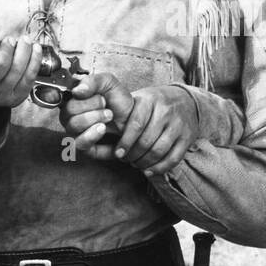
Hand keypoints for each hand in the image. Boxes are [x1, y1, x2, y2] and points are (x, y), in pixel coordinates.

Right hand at [59, 72, 134, 159]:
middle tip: (106, 105)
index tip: (90, 94)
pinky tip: (102, 128)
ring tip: (109, 115)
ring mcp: (74, 131)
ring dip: (94, 118)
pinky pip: (79, 143)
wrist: (132, 118)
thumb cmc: (118, 100)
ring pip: (73, 126)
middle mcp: (70, 116)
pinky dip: (91, 135)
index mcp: (72, 99)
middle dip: (91, 105)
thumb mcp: (108, 83)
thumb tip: (77, 90)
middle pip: (68, 111)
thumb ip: (92, 81)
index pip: (60, 96)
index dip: (76, 94)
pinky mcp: (82, 146)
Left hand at [60, 78, 201, 175]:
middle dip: (133, 155)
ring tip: (136, 164)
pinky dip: (159, 168)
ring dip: (144, 163)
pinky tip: (148, 170)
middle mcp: (166, 112)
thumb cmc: (152, 103)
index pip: (135, 124)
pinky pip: (173, 159)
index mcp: (149, 101)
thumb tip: (79, 95)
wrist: (185, 100)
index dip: (125, 142)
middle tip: (126, 160)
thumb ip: (110, 103)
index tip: (118, 153)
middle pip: (146, 141)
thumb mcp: (135, 98)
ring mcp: (178, 126)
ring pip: (159, 151)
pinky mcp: (187, 138)